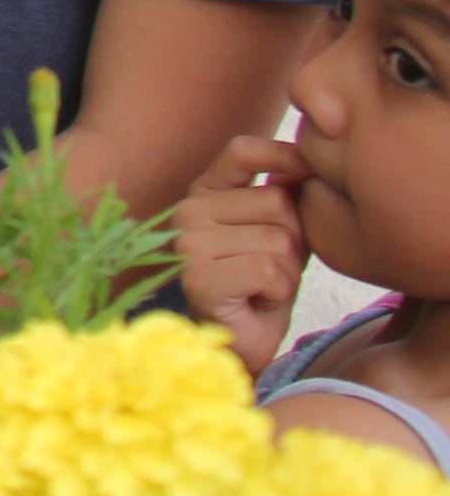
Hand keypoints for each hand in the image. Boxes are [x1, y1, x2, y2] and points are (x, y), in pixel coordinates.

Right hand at [174, 133, 310, 374]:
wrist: (240, 344)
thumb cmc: (260, 287)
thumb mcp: (279, 232)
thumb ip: (285, 195)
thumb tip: (304, 164)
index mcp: (203, 193)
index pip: (243, 151)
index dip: (282, 154)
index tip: (308, 171)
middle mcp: (186, 211)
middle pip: (277, 202)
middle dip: (295, 240)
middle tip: (273, 268)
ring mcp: (187, 243)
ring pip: (278, 239)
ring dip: (288, 271)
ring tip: (264, 287)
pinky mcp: (198, 276)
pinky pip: (268, 269)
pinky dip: (278, 291)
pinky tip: (258, 301)